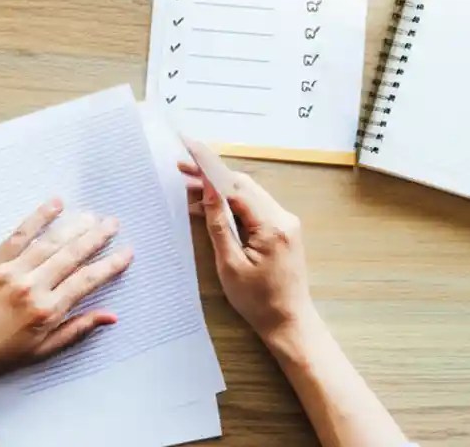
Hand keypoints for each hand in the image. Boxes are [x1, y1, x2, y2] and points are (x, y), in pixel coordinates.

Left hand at [0, 199, 133, 385]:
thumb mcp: (40, 351)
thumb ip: (76, 330)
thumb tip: (111, 316)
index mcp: (46, 312)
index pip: (87, 281)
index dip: (110, 265)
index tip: (127, 253)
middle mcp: (31, 287)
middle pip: (72, 255)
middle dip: (96, 238)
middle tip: (113, 223)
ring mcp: (10, 272)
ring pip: (50, 242)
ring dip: (74, 226)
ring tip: (92, 216)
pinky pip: (19, 234)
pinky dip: (38, 217)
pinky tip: (55, 204)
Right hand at [181, 161, 316, 341]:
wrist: (289, 322)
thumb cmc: (257, 301)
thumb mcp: (230, 264)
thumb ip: (219, 223)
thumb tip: (208, 189)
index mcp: (271, 226)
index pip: (234, 186)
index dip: (208, 165)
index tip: (188, 146)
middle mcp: (283, 217)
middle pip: (242, 184)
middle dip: (210, 175)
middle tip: (180, 168)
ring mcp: (286, 222)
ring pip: (247, 193)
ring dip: (219, 188)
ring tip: (188, 186)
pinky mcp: (283, 229)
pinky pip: (254, 206)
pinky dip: (231, 202)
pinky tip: (210, 205)